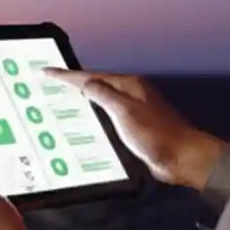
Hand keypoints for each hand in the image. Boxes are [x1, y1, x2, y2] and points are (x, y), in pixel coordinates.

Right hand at [43, 67, 224, 190]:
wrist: (182, 158)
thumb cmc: (157, 135)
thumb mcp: (125, 112)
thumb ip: (104, 95)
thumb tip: (86, 83)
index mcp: (128, 86)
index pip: (91, 77)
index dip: (67, 76)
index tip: (48, 71)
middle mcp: (130, 94)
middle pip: (96, 85)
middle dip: (74, 83)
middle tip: (51, 82)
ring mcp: (133, 110)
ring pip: (102, 100)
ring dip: (83, 98)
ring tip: (62, 98)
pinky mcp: (135, 126)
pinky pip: (108, 115)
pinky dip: (94, 114)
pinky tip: (86, 121)